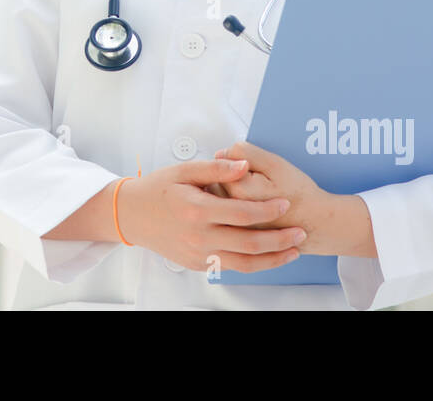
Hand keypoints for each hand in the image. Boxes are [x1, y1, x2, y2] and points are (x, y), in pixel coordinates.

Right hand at [116, 158, 306, 273]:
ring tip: (293, 251)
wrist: (132, 216)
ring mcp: (198, 254)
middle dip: (280, 240)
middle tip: (300, 233)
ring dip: (272, 259)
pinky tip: (267, 255)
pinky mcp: (198, 264)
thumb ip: (216, 169)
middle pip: (249, 243)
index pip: (242, 213)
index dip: (267, 209)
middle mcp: (199, 236)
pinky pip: (230, 266)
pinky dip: (253, 263)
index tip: (285, 203)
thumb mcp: (183, 170)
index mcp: (196, 210)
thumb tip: (244, 165)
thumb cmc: (157, 189)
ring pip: (244, 263)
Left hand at [212, 141, 340, 255]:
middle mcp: (231, 214)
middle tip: (257, 183)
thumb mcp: (275, 163)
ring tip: (257, 196)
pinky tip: (253, 210)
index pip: (219, 164)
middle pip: (215, 184)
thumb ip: (244, 153)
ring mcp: (233, 229)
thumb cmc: (299, 194)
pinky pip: (226, 217)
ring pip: (219, 201)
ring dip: (230, 194)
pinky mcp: (238, 238)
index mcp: (238, 191)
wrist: (317, 225)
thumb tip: (222, 152)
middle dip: (232, 178)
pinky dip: (235, 211)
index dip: (237, 162)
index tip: (254, 168)